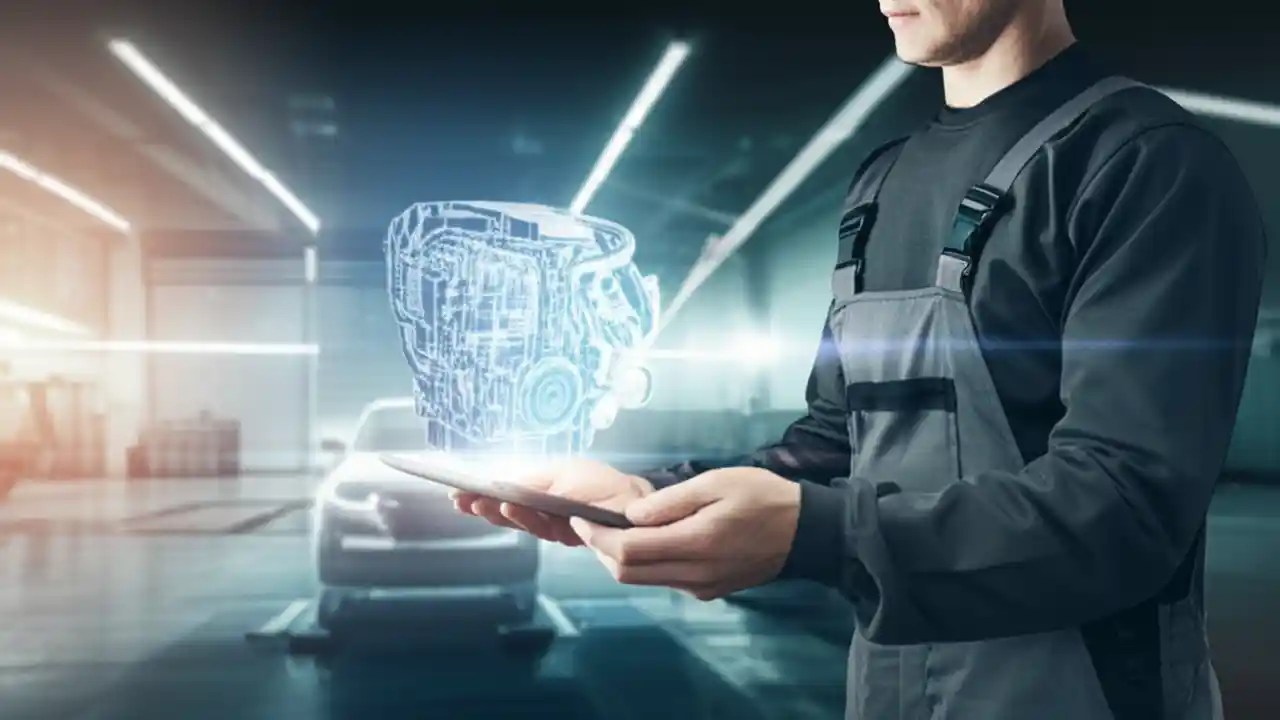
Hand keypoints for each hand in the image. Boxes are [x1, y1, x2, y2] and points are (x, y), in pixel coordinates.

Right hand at [452, 458, 652, 545]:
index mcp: (541, 489)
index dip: (481, 495)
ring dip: (496, 512)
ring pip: (517, 522)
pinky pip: (537, 527)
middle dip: (481, 505)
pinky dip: (521, 517)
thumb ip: (532, 482)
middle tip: (459, 502)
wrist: (636, 506)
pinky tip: (507, 506)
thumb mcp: (564, 474)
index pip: (504, 493)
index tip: (456, 492)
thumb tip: (501, 483)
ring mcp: (551, 524)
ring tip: (478, 503)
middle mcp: (542, 509)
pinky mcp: (563, 537)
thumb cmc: (603, 484)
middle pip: (505, 509)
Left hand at [569, 466, 799, 599]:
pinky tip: (645, 541)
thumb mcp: (716, 483)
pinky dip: (644, 563)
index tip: (579, 516)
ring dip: (619, 558)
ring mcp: (701, 587)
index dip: (597, 536)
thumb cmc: (762, 497)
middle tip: (588, 523)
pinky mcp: (708, 591)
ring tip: (611, 529)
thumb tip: (630, 515)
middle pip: (628, 573)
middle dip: (600, 549)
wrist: (805, 532)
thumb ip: (670, 501)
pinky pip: (664, 580)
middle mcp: (694, 575)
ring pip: (643, 580)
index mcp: (695, 544)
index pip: (629, 551)